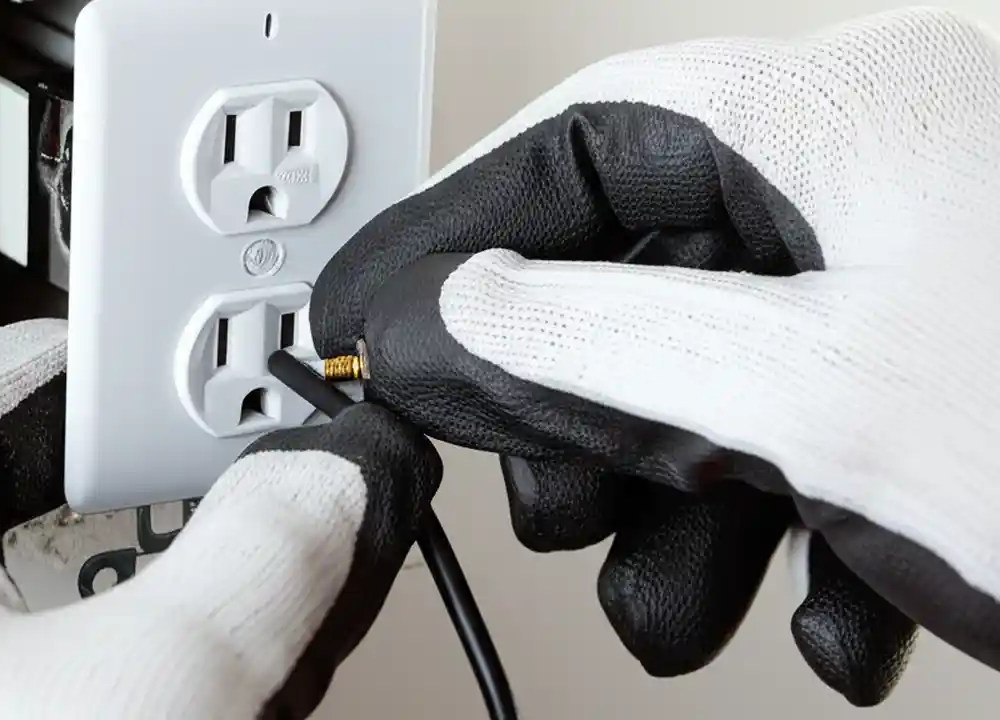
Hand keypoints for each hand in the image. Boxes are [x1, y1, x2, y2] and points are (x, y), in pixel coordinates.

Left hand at [0, 320, 439, 718]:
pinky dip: (126, 644)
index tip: (169, 358)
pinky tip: (197, 672)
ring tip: (219, 548)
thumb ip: (258, 562)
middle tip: (206, 446)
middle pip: (0, 478)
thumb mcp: (156, 686)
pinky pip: (46, 662)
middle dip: (121, 460)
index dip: (73, 355)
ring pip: (32, 580)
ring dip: (134, 558)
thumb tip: (322, 487)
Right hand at [312, 7, 999, 703]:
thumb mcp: (818, 394)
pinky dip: (804, 520)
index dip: (461, 227)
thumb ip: (608, 334)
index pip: (584, 134)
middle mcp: (884, 171)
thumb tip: (467, 306)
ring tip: (689, 607)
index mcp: (844, 119)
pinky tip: (833, 611)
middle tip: (553, 498)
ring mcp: (930, 262)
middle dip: (588, 409)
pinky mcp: (959, 350)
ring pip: (736, 362)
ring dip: (695, 503)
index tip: (381, 307)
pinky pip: (829, 411)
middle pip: (648, 260)